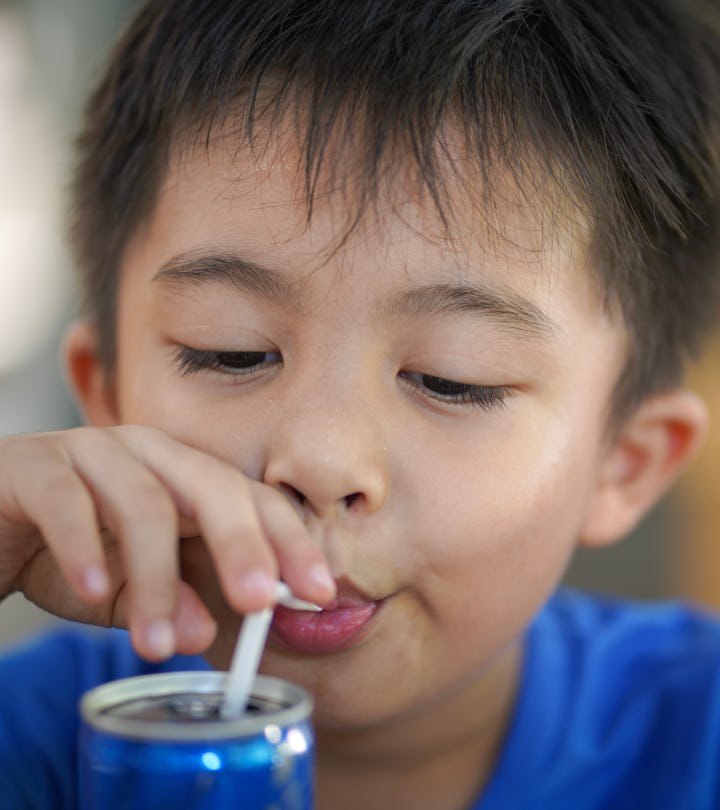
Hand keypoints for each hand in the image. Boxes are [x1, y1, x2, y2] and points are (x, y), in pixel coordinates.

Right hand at [0, 426, 334, 659]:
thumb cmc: (67, 548)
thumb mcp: (127, 586)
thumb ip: (165, 602)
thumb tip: (201, 633)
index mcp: (184, 475)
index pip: (254, 499)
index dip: (291, 542)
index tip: (322, 593)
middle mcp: (148, 454)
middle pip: (213, 486)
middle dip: (244, 545)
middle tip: (261, 603)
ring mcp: (91, 452)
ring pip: (142, 502)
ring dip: (154, 577)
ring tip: (156, 642)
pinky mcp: (34, 466)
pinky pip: (65, 500)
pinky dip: (81, 547)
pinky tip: (92, 591)